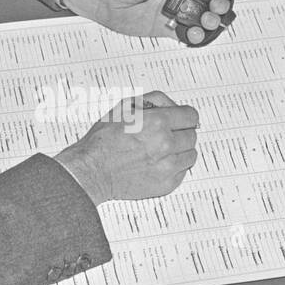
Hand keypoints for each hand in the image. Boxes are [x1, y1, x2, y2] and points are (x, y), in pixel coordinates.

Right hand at [54, 91, 199, 203]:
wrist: (92, 171)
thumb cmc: (103, 141)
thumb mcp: (125, 107)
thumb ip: (153, 100)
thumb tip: (173, 106)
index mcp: (158, 121)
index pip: (191, 116)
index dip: (184, 116)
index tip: (181, 120)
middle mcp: (166, 143)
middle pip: (192, 135)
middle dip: (180, 133)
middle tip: (165, 136)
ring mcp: (168, 166)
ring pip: (190, 154)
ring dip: (180, 151)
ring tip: (160, 151)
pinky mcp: (166, 183)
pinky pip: (183, 172)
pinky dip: (174, 168)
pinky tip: (157, 163)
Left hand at [62, 0, 235, 39]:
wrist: (104, 0)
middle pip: (210, 0)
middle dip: (219, 4)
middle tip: (217, 8)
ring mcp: (176, 11)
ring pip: (202, 19)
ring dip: (210, 22)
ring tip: (208, 22)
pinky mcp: (168, 28)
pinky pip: (188, 35)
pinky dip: (196, 37)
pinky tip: (196, 36)